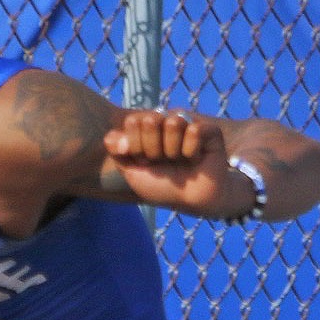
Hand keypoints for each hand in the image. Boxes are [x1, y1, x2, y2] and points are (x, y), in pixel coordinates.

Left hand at [101, 109, 254, 216]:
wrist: (192, 200)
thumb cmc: (162, 188)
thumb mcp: (132, 173)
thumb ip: (118, 151)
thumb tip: (110, 136)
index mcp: (147, 130)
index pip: (132, 121)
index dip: (136, 146)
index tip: (144, 162)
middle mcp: (166, 123)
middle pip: (150, 120)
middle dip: (153, 148)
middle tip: (164, 162)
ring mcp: (187, 124)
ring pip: (173, 123)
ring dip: (173, 151)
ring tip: (180, 161)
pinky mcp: (209, 130)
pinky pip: (194, 130)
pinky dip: (192, 151)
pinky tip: (196, 159)